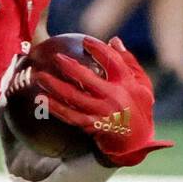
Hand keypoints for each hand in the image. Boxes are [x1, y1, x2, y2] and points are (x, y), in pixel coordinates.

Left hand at [36, 36, 173, 166]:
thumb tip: (113, 40)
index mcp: (126, 84)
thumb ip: (128, 62)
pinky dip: (55, 107)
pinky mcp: (90, 125)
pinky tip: (42, 99)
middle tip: (56, 57)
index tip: (85, 41)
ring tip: (39, 76)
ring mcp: (100, 113)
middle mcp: (113, 97)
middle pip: (87, 78)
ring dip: (55, 86)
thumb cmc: (140, 108)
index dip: (98, 50)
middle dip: (70, 66)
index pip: (112, 62)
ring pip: (73, 97)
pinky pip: (69, 115)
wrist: (137, 141)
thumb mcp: (143, 84)